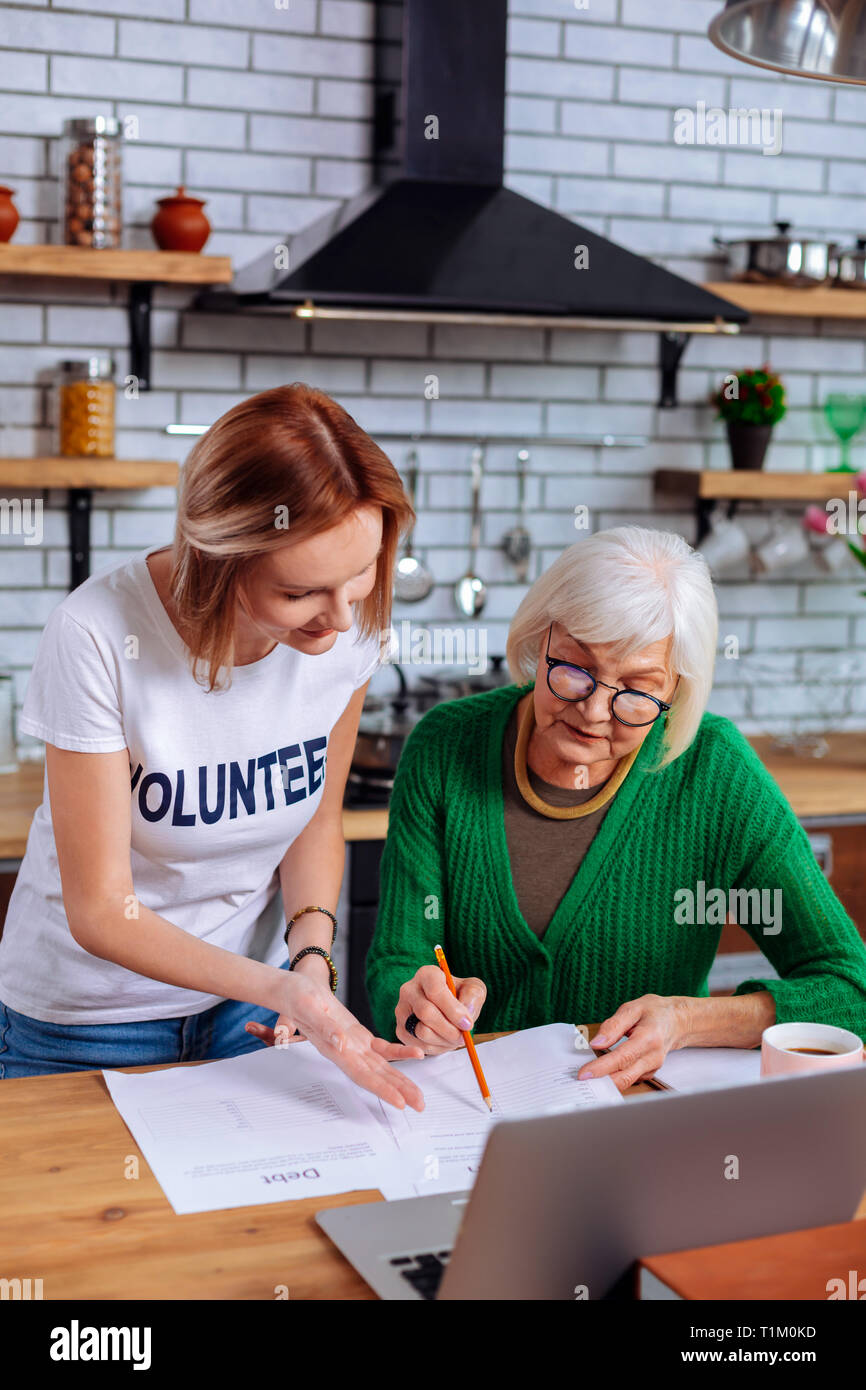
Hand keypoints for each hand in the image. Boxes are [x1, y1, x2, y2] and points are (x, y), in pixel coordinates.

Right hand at [246, 967, 425, 1111]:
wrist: (296, 989)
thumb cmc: (298, 997)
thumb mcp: (308, 1007)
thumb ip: (325, 1027)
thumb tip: (341, 1044)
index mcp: (335, 1050)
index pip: (362, 1076)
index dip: (382, 1090)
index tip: (400, 1103)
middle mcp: (346, 1053)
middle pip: (377, 1078)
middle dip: (399, 1092)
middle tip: (420, 1105)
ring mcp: (353, 1045)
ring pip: (382, 1067)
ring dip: (401, 1080)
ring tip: (419, 1095)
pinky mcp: (358, 1035)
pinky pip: (382, 1047)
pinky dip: (399, 1052)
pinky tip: (415, 1054)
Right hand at [395, 964, 486, 1054]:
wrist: (447, 1008)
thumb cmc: (460, 996)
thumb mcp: (473, 989)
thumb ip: (473, 995)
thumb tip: (466, 1010)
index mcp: (427, 974)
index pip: (435, 991)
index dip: (453, 1010)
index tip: (467, 1023)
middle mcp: (409, 989)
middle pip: (426, 1013)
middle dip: (449, 1030)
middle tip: (463, 1036)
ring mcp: (401, 1010)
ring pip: (422, 1031)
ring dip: (444, 1040)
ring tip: (455, 1038)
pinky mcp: (400, 1029)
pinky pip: (418, 1045)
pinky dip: (435, 1048)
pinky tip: (444, 1041)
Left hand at [576, 994, 690, 1093]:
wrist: (677, 1021)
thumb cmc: (654, 1012)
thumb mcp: (633, 1008)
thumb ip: (613, 1025)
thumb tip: (596, 1042)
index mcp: (648, 1038)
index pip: (622, 1058)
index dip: (601, 1068)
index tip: (584, 1074)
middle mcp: (653, 1057)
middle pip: (625, 1077)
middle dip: (601, 1082)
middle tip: (579, 1082)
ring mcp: (652, 1067)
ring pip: (627, 1082)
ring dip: (606, 1083)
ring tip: (586, 1081)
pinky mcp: (649, 1072)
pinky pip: (630, 1079)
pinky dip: (615, 1079)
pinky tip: (602, 1075)